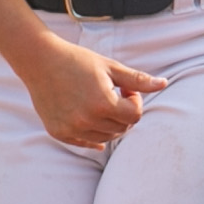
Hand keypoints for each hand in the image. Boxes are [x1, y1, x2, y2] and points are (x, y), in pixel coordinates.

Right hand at [11, 34, 167, 149]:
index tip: (125, 89)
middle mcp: (87, 121)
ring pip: (105, 137)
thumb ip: (138, 80)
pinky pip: (85, 142)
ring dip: (109, 122)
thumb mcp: (110, 67)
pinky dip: (93, 135)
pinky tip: (92, 120)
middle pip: (122, 128)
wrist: (40, 60)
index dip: (135, 101)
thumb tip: (164, 84)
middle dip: (123, 112)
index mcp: (104, 104)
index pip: (135, 116)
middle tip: (113, 93)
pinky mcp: (59, 132)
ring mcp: (72, 129)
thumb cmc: (77, 60)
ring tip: (98, 101)